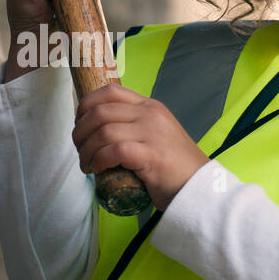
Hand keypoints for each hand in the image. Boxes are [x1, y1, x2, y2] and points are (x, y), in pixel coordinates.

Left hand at [72, 83, 210, 211]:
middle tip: (79, 150)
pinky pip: (113, 151)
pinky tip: (95, 170)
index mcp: (150, 106)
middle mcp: (150, 114)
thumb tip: (99, 132)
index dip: (86, 104)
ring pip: (103, 131)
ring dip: (86, 150)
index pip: (110, 91)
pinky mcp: (151, 155)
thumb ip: (135, 127)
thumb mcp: (156, 136)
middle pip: (100, 111)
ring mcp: (152, 133)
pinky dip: (97, 160)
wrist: (199, 188)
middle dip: (81, 131)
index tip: (79, 123)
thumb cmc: (174, 168)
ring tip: (86, 165)